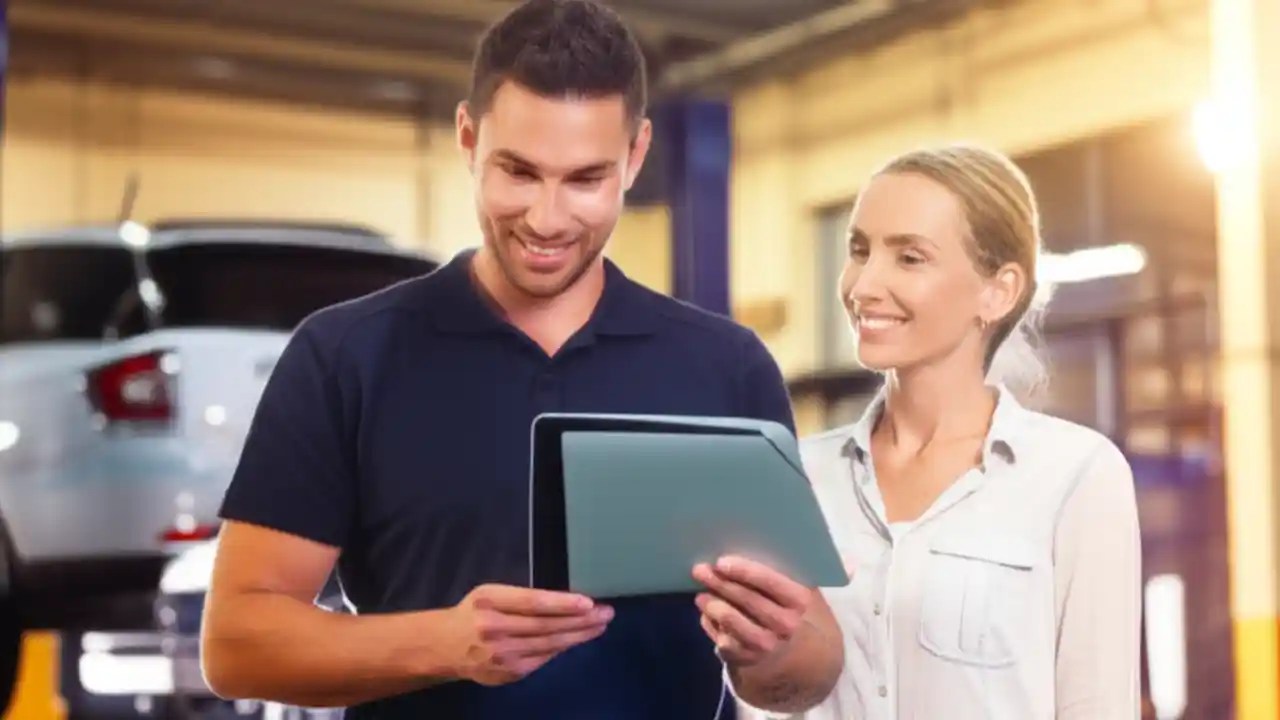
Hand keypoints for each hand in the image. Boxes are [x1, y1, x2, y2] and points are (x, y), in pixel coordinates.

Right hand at [448, 584, 613, 685]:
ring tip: (600, 626)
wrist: (444, 646)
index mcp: (490, 602)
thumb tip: (565, 603)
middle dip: (580, 620)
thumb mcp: (491, 594)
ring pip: (548, 645)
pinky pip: (542, 659)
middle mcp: (495, 629)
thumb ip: (521, 598)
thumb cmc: (475, 612)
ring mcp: (501, 655)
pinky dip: (561, 648)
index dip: (562, 604)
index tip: (588, 602)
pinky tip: (577, 640)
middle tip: (606, 613)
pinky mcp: (508, 673)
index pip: (532, 602)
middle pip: (546, 626)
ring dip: (578, 636)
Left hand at [692, 556, 813, 669]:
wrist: (791, 647)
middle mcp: (786, 625)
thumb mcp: (788, 585)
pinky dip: (711, 623)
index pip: (771, 582)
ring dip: (713, 604)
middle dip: (721, 583)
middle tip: (700, 570)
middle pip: (748, 600)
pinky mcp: (746, 658)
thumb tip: (735, 544)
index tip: (721, 562)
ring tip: (700, 594)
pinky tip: (707, 612)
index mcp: (799, 600)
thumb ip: (770, 569)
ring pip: (732, 621)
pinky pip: (722, 639)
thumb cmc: (782, 604)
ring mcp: (767, 644)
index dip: (744, 571)